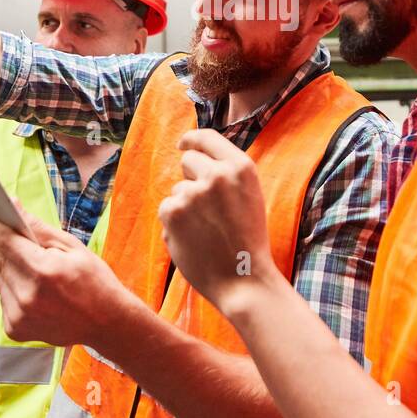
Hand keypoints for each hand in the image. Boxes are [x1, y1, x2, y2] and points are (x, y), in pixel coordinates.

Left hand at [0, 209, 130, 347]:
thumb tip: (15, 208)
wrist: (106, 322)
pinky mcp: (15, 329)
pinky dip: (8, 287)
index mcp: (43, 271)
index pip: (6, 242)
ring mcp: (19, 316)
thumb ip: (39, 229)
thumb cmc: (94, 280)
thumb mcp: (72, 247)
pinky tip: (20, 282)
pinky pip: (4, 299)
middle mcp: (26, 296)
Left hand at [157, 129, 277, 314]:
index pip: (208, 137)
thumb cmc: (247, 241)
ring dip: (185, 205)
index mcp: (241, 167)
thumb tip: (192, 156)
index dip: (192, 139)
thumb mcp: (250, 196)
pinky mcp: (173, 212)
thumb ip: (226, 174)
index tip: (183, 144)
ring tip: (207, 231)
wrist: (244, 279)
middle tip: (206, 207)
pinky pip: (166, 208)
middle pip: (188, 160)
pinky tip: (194, 240)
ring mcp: (193, 193)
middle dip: (191, 178)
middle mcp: (218, 174)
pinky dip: (175, 224)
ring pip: (177, 189)